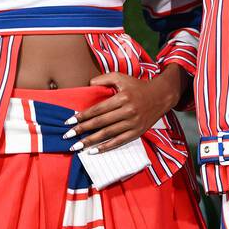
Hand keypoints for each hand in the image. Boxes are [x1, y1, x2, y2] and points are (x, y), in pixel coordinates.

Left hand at [69, 65, 185, 153]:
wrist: (161, 96)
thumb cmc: (138, 86)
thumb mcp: (122, 77)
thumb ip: (104, 78)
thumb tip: (88, 85)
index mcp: (122, 98)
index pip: (98, 109)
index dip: (82, 116)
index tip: (69, 121)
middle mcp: (128, 111)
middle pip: (100, 123)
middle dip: (82, 130)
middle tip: (67, 136)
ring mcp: (133, 123)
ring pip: (108, 134)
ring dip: (90, 141)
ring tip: (77, 147)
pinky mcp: (137, 132)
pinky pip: (119, 141)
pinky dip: (106, 147)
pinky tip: (94, 151)